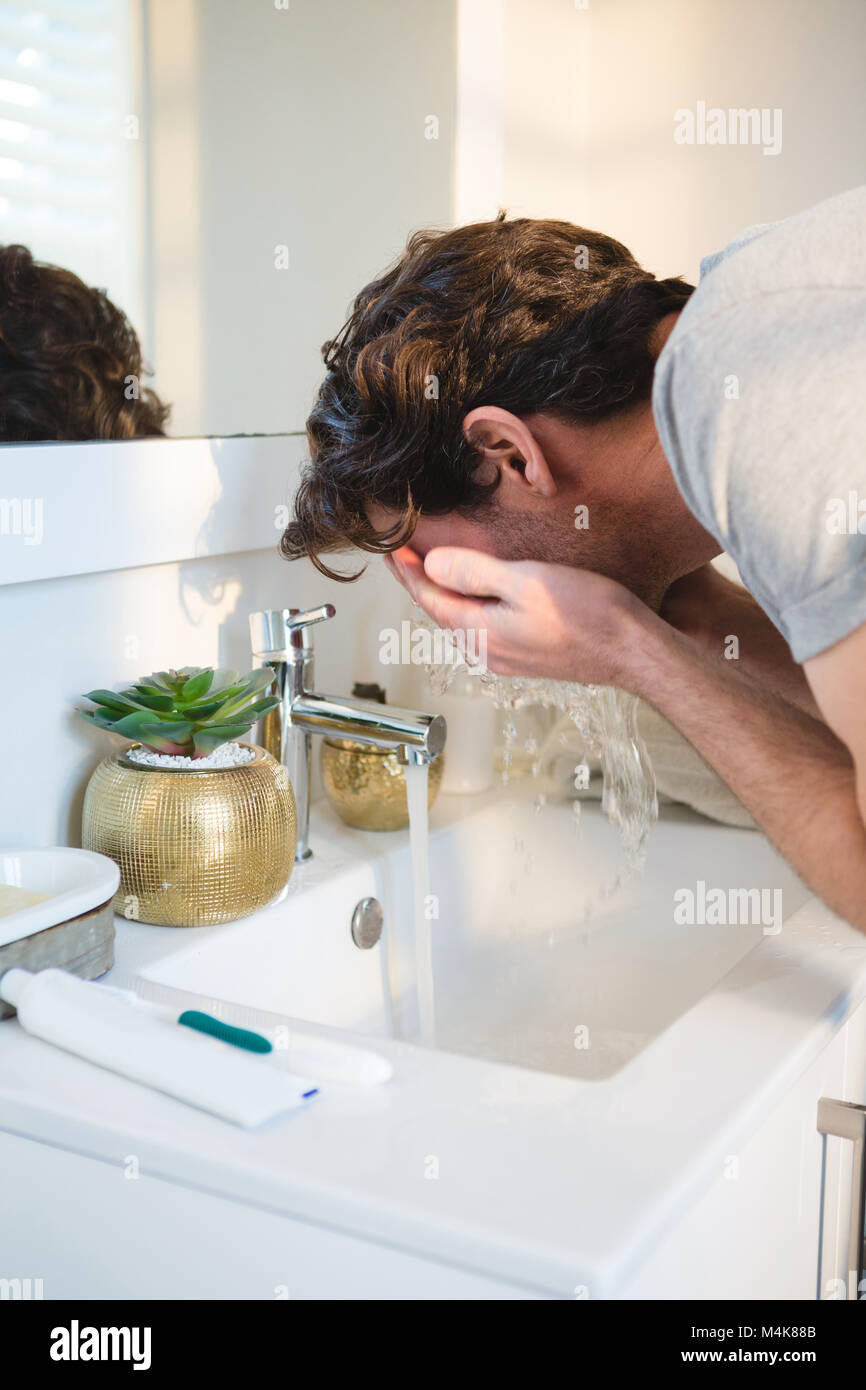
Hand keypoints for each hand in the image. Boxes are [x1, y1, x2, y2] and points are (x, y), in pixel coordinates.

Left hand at [385, 545, 651, 686]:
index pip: (430, 598)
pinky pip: (487, 628)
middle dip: (422, 583)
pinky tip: (482, 593)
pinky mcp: (530, 656)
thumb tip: (432, 566)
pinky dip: (473, 606)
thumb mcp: (526, 581)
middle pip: (442, 612)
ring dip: (447, 595)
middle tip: (406, 555)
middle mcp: (488, 652)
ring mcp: (510, 658)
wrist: (635, 652)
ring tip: (436, 570)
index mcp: (481, 633)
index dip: (408, 571)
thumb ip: (475, 573)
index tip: (393, 546)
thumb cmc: (589, 615)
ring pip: (465, 622)